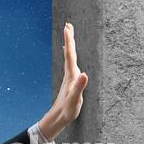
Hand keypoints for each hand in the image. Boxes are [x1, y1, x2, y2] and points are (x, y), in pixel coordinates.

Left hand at [39, 23, 87, 141]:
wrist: (58, 118)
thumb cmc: (67, 110)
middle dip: (69, 39)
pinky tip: (71, 56)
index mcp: (71, 76)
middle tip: (68, 25)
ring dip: (70, 46)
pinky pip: (70, 64)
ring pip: (69, 57)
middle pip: (69, 53)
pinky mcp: (70, 82)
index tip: (67, 27)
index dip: (69, 41)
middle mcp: (69, 74)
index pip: (70, 55)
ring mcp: (69, 78)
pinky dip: (71, 56)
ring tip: (69, 36)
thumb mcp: (75, 100)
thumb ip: (79, 87)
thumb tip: (85, 74)